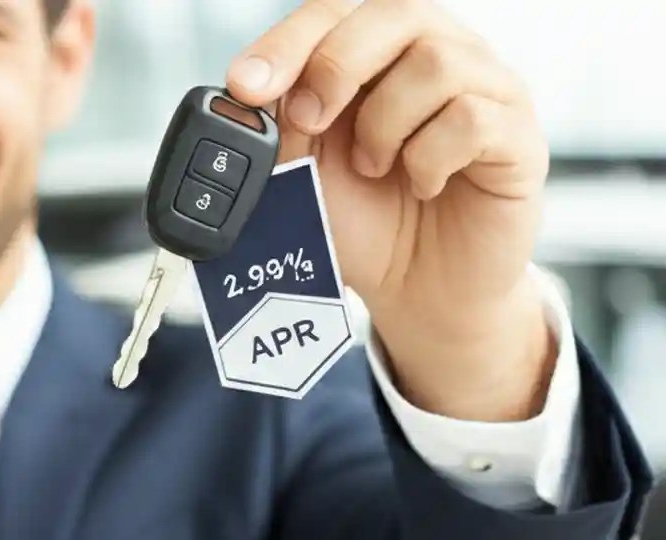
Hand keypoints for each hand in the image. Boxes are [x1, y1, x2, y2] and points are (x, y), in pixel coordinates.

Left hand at [226, 0, 555, 420]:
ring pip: (436, 63)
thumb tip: (252, 94)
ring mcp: (485, 89)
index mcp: (376, 53)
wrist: (417, 290)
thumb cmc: (365, 220)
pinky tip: (421, 184)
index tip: (246, 87)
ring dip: (385, 124)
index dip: (286, 42)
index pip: (333, 13)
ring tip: (374, 168)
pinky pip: (473, 118)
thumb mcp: (302, 171)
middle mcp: (436, 53)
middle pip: (394, 13)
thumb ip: (280, 126)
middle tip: (309, 122)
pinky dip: (429, 157)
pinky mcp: (517, 135)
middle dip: (335, 68)